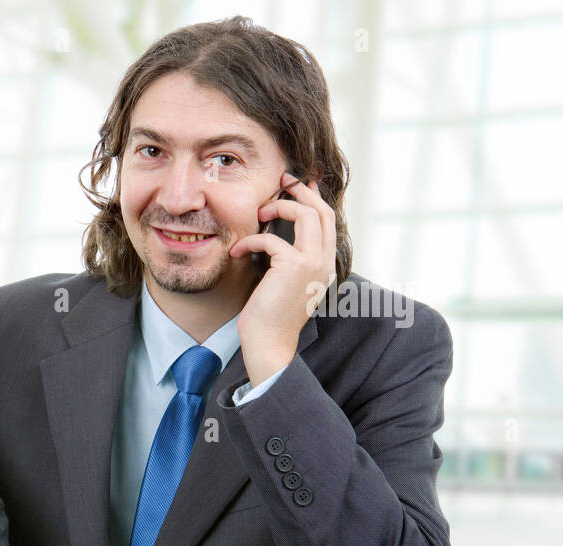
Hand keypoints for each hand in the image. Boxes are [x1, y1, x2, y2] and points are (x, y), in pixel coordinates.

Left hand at [228, 172, 336, 385]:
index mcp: (324, 265)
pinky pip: (272, 239)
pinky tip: (237, 251)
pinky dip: (251, 241)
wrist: (269, 344)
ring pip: (305, 215)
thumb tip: (277, 238)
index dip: (314, 198)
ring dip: (279, 207)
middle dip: (300, 191)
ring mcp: (312, 263)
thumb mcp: (284, 283)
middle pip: (321, 211)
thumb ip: (288, 260)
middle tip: (281, 181)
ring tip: (259, 213)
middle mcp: (324, 262)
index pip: (328, 221)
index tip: (298, 185)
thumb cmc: (270, 316)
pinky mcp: (293, 267)